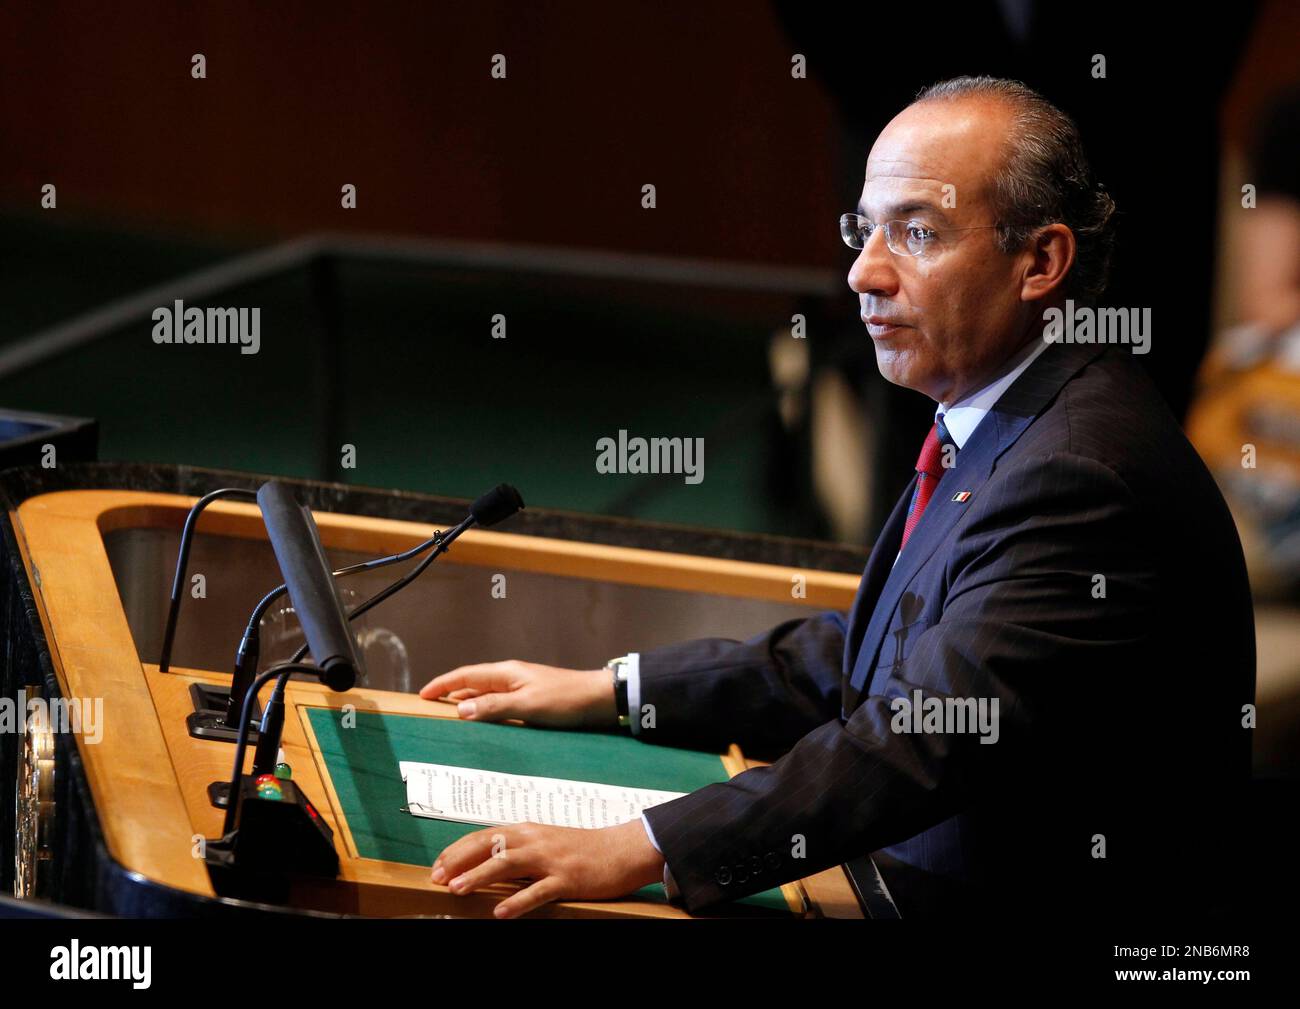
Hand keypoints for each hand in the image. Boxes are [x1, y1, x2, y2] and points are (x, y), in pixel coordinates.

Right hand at [418, 659, 615, 728]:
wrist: (597, 699)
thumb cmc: (564, 700)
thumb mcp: (526, 706)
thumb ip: (493, 707)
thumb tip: (461, 709)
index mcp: (506, 673)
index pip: (466, 675)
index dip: (443, 684)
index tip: (423, 694)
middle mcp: (511, 677)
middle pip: (473, 683)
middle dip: (451, 693)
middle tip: (431, 707)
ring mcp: (521, 687)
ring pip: (487, 694)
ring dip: (469, 703)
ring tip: (452, 716)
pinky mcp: (531, 699)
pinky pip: (500, 703)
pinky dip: (486, 711)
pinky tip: (485, 722)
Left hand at [430, 819, 665, 917]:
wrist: (621, 850)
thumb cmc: (581, 848)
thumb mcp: (544, 842)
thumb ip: (517, 849)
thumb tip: (484, 863)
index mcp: (526, 831)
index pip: (483, 836)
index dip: (457, 850)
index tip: (438, 866)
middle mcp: (534, 840)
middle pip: (489, 845)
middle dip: (460, 861)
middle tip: (438, 878)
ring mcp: (550, 859)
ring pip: (508, 863)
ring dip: (480, 875)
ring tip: (458, 889)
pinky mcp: (567, 878)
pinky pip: (539, 890)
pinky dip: (518, 901)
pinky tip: (501, 912)